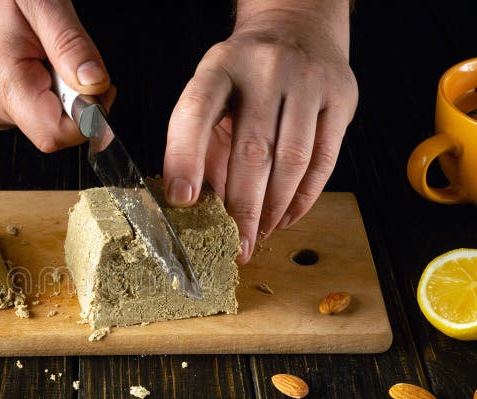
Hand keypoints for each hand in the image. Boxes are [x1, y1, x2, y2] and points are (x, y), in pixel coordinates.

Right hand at [0, 0, 114, 152]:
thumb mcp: (43, 4)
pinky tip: (34, 64)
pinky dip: (46, 92)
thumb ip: (71, 45)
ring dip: (60, 93)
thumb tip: (96, 84)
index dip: (87, 118)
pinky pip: (33, 113)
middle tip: (68, 60)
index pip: (54, 134)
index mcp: (2, 81)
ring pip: (46, 121)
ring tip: (44, 55)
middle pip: (54, 129)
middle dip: (75, 100)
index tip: (99, 89)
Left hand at [162, 3, 357, 263]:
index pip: (196, 113)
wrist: (297, 28)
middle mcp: (265, 69)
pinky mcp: (341, 97)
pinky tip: (286, 217)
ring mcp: (308, 81)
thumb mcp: (212, 95)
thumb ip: (200, 143)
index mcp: (219, 67)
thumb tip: (193, 207)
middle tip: (234, 245)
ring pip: (292, 160)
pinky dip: (304, 197)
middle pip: (253, 150)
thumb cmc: (243, 77)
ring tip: (258, 236)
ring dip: (274, 208)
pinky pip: (324, 160)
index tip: (181, 201)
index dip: (186, 159)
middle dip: (242, 208)